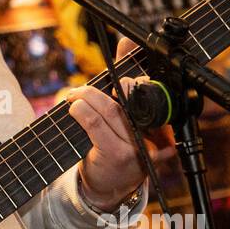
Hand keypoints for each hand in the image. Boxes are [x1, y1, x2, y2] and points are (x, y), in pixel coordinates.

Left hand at [67, 38, 175, 209]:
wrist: (110, 186)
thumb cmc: (114, 145)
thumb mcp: (121, 114)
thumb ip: (123, 79)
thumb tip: (126, 41)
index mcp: (156, 119)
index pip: (146, 84)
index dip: (133, 63)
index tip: (125, 43)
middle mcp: (152, 132)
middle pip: (127, 96)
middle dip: (105, 85)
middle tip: (83, 90)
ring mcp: (136, 145)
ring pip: (110, 109)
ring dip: (86, 97)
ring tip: (74, 97)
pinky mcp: (117, 154)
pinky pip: (97, 124)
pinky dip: (81, 112)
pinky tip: (73, 109)